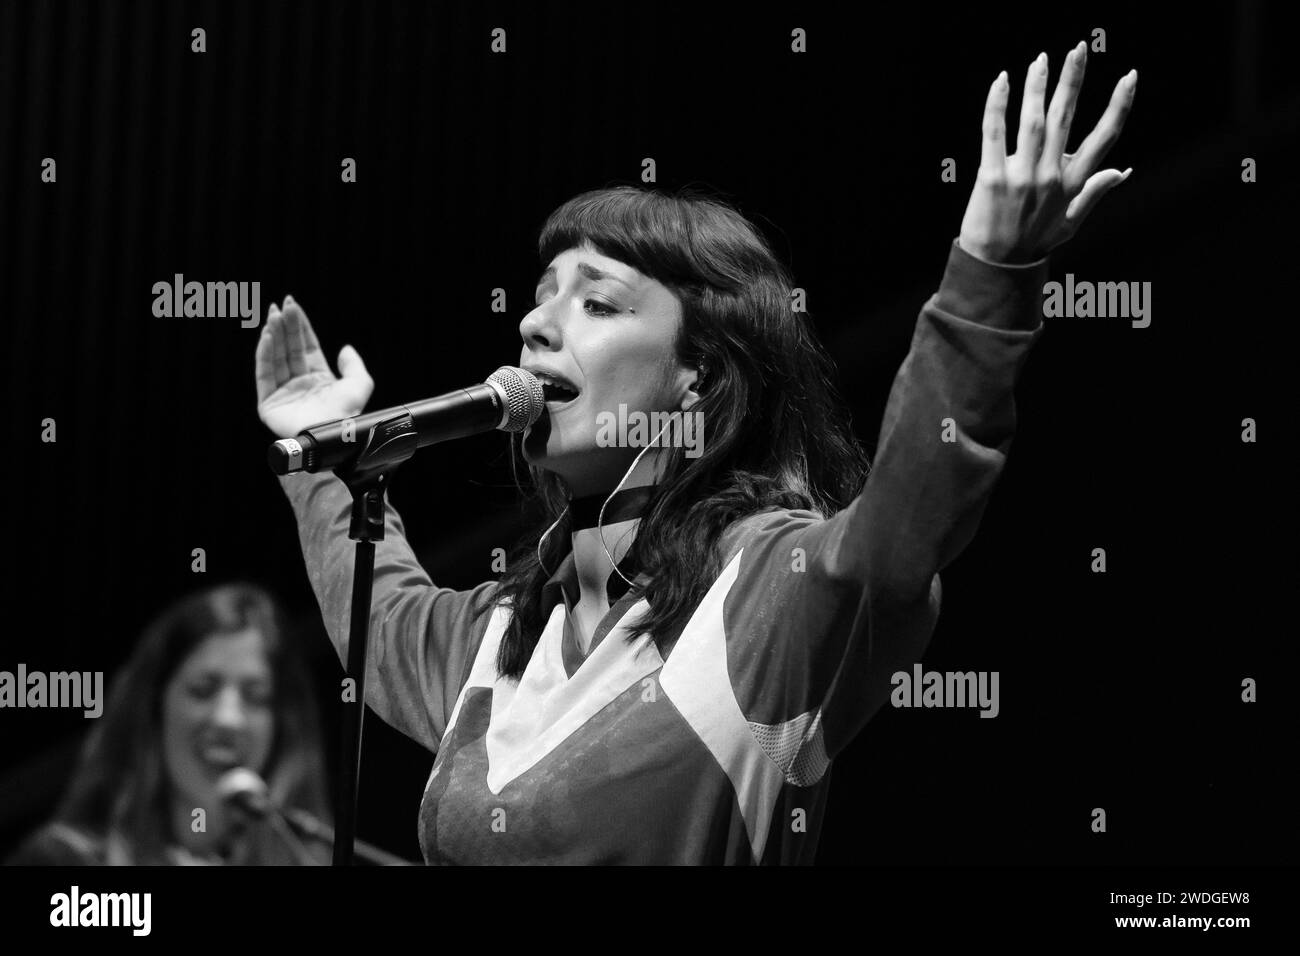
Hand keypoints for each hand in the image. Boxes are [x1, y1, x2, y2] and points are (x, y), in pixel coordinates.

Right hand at [255, 295, 373, 438]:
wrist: (333, 432)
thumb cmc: (348, 413)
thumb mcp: (360, 383)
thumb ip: (354, 364)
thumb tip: (346, 348)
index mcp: (319, 379)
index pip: (305, 346)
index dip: (300, 326)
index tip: (293, 306)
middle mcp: (300, 385)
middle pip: (289, 348)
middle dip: (285, 326)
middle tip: (281, 305)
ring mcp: (283, 393)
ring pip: (275, 358)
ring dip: (273, 335)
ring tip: (273, 315)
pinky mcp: (269, 403)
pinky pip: (264, 374)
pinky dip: (264, 353)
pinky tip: (266, 336)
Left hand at [958, 43, 1136, 263]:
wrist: (995, 268)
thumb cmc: (1033, 244)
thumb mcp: (1071, 223)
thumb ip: (1095, 192)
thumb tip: (1123, 170)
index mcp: (1074, 185)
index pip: (1104, 138)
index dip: (1119, 105)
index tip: (1130, 76)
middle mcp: (1051, 177)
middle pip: (1066, 119)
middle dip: (1073, 80)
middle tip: (1078, 49)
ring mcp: (1021, 177)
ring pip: (1033, 121)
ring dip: (1037, 86)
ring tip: (1042, 59)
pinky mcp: (991, 178)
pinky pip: (994, 133)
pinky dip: (998, 105)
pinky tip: (1003, 81)